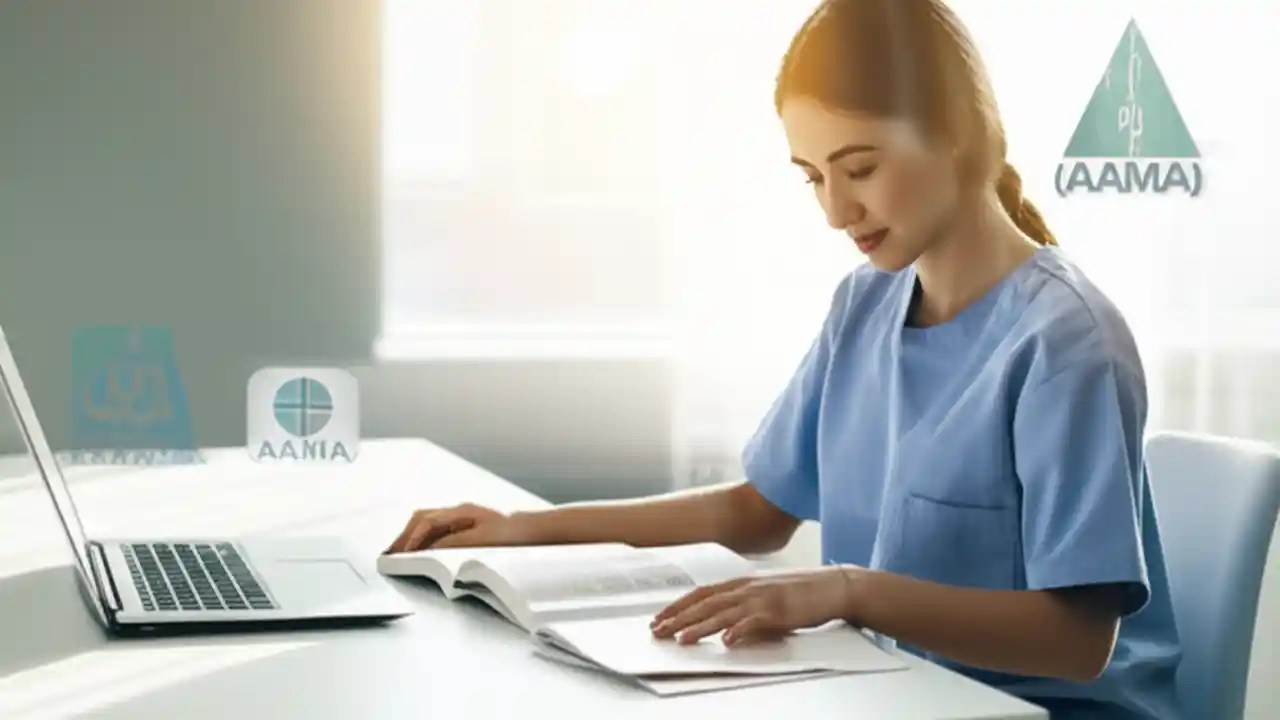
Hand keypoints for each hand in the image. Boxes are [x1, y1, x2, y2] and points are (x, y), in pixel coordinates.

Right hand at [382, 503, 531, 553]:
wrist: (531, 532)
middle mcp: (457, 512)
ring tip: (397, 552)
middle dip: (404, 536)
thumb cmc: (510, 534)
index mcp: (460, 512)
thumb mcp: (482, 540)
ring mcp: (460, 518)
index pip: (427, 522)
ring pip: (426, 523)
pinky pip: (435, 529)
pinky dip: (421, 539)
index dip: (412, 539)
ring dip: (410, 537)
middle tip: (389, 553)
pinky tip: (418, 550)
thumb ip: (454, 542)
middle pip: (421, 519)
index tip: (402, 554)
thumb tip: (431, 547)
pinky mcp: (463, 527)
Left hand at [649, 566, 861, 645]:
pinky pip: (754, 622)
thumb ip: (743, 607)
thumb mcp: (765, 595)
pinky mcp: (779, 611)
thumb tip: (723, 626)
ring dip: (700, 626)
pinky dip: (739, 630)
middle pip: (705, 603)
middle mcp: (747, 588)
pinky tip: (726, 640)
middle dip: (679, 617)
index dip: (679, 605)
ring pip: (723, 613)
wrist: (832, 585)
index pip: (702, 593)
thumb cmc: (800, 591)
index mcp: (742, 583)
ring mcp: (762, 598)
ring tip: (681, 639)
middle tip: (658, 630)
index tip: (661, 617)